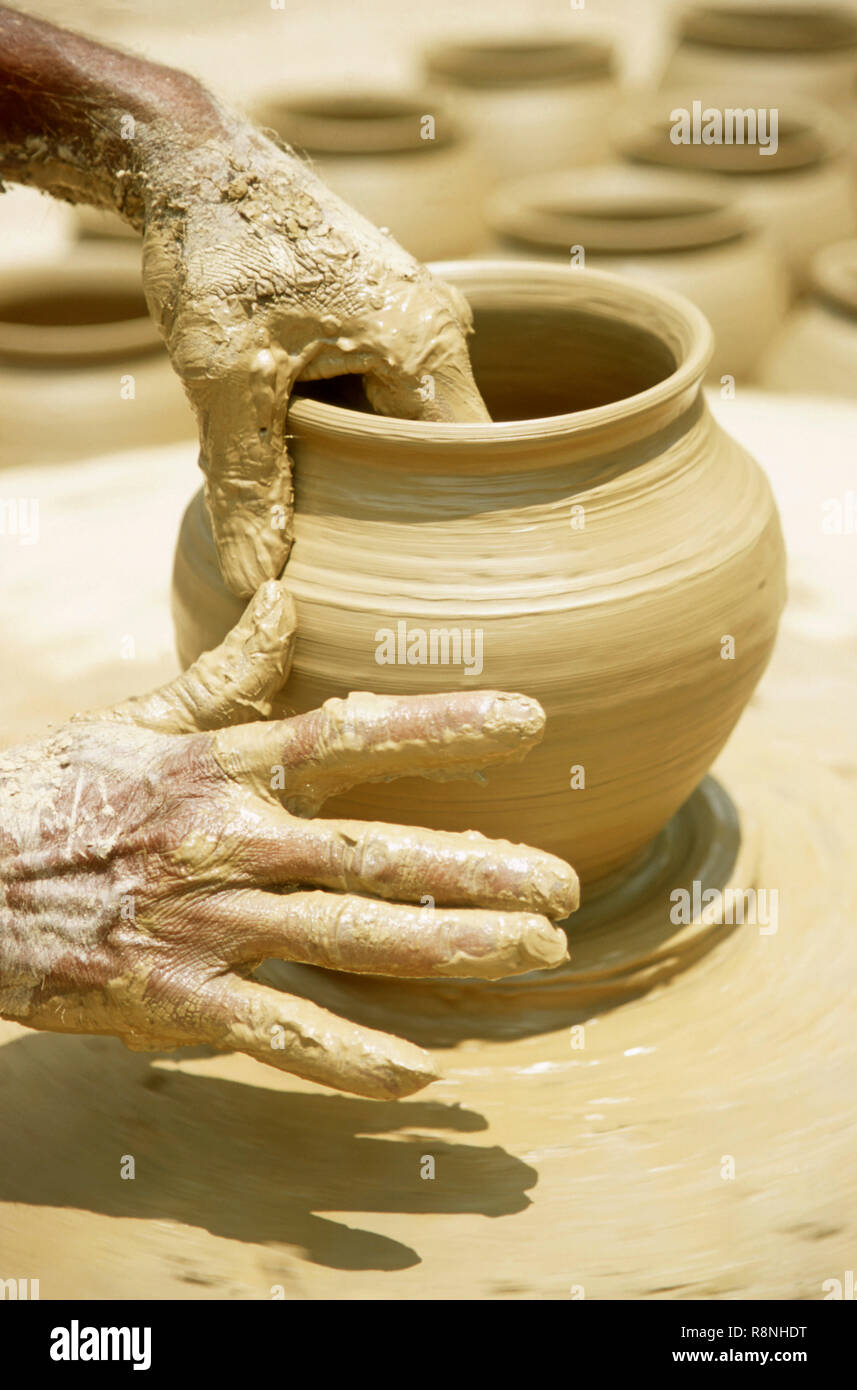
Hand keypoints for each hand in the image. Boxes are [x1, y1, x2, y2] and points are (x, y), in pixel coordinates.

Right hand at [0, 582, 576, 1099]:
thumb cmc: (50, 796)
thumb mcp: (132, 718)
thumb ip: (222, 674)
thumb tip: (281, 596)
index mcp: (218, 768)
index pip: (346, 735)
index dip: (442, 725)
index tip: (531, 719)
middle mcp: (224, 841)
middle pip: (368, 850)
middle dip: (475, 866)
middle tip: (566, 885)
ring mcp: (201, 923)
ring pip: (341, 937)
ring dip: (444, 948)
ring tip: (532, 955)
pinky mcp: (171, 997)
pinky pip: (275, 1032)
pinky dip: (347, 1056)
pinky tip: (420, 1075)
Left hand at [142, 121, 489, 596]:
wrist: (190, 161)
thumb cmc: (215, 256)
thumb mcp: (224, 381)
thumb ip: (248, 485)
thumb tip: (259, 586)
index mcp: (426, 344)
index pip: (464, 466)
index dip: (435, 522)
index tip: (401, 569)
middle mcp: (439, 327)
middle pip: (439, 447)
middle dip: (391, 492)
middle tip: (343, 537)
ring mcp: (416, 313)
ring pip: (409, 418)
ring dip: (363, 455)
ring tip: (311, 481)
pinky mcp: (385, 309)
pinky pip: (388, 386)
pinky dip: (350, 419)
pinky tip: (298, 428)